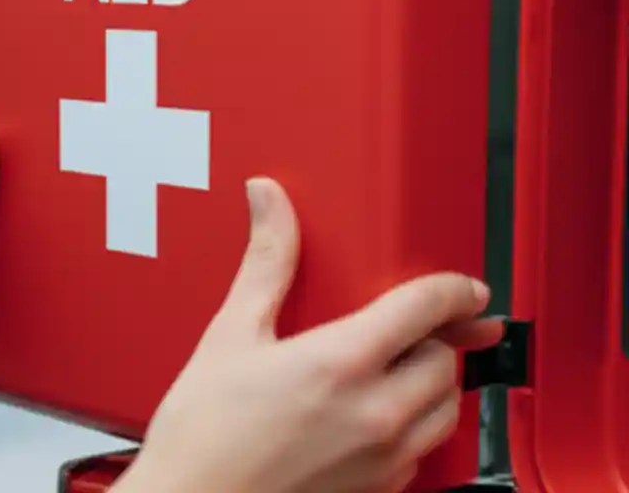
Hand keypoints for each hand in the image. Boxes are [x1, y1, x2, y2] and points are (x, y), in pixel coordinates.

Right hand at [115, 179, 502, 492]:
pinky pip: (423, 451)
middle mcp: (376, 413)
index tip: (463, 288)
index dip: (455, 289)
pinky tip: (374, 414)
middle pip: (445, 359)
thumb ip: (267, 261)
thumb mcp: (231, 334)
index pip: (428, 308)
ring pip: (446, 408)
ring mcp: (383, 459)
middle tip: (401, 327)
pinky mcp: (378, 490)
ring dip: (431, 383)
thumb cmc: (202, 434)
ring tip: (393, 368)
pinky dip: (413, 426)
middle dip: (430, 338)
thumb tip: (271, 202)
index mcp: (342, 362)